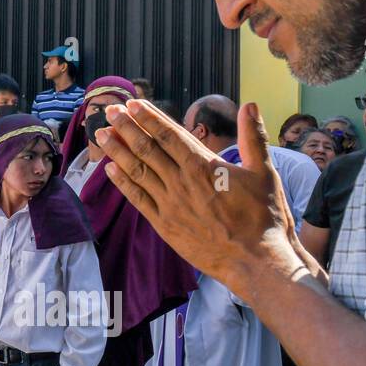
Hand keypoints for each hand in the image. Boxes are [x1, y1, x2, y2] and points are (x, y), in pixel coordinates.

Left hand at [96, 100, 303, 293]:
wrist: (256, 261)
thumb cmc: (264, 217)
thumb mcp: (264, 172)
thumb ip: (253, 137)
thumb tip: (249, 105)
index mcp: (203, 165)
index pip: (168, 134)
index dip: (148, 117)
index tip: (132, 103)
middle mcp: (181, 181)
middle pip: (147, 148)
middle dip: (126, 127)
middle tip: (110, 111)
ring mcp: (170, 204)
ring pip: (137, 170)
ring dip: (118, 150)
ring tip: (101, 135)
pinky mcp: (164, 225)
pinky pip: (138, 199)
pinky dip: (122, 182)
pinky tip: (110, 169)